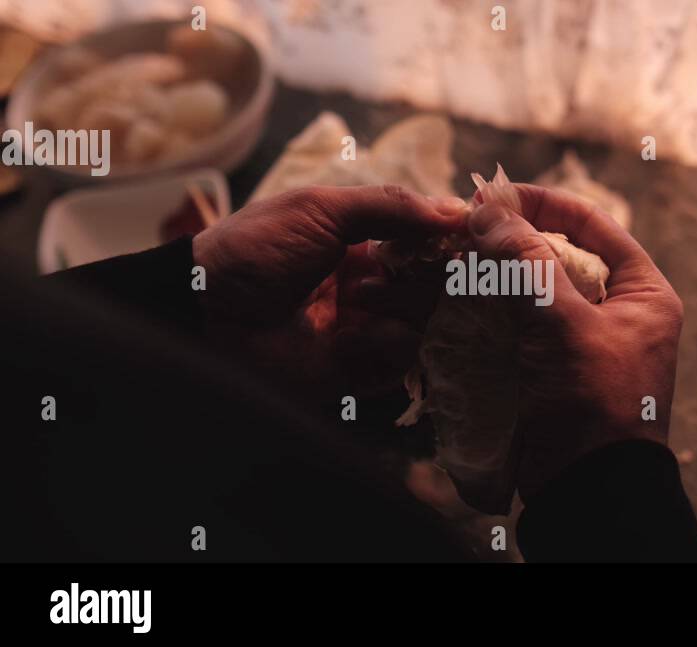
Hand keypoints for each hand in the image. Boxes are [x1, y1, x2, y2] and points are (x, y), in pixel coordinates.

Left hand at [192, 185, 466, 396]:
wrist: (207, 312)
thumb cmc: (257, 249)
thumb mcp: (322, 209)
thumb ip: (390, 206)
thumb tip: (454, 211)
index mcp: (362, 243)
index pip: (425, 240)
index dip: (446, 238)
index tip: (465, 234)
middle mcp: (371, 284)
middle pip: (434, 280)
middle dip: (430, 272)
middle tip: (412, 267)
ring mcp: (367, 327)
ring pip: (426, 318)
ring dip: (400, 305)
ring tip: (357, 299)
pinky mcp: (360, 368)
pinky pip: (403, 359)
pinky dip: (384, 344)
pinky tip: (347, 337)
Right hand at [466, 185, 683, 498]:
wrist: (587, 492)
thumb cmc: (593, 404)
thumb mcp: (565, 326)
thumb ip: (528, 263)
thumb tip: (489, 210)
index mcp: (641, 294)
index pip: (593, 225)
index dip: (543, 203)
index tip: (494, 194)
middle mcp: (613, 311)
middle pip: (556, 255)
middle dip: (508, 240)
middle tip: (461, 227)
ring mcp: (577, 342)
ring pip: (529, 291)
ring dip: (491, 274)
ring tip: (449, 258)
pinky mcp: (547, 369)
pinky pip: (514, 326)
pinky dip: (485, 311)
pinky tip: (452, 299)